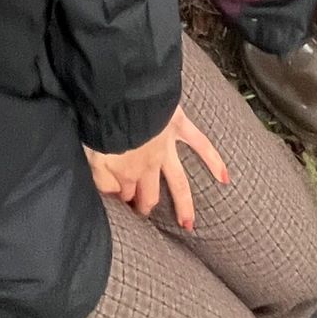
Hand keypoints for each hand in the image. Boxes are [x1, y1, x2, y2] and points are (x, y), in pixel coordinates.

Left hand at [85, 105, 228, 233]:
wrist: (121, 93)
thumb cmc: (103, 120)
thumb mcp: (92, 154)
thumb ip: (101, 178)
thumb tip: (113, 194)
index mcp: (128, 170)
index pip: (127, 194)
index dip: (123, 200)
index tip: (118, 201)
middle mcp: (150, 164)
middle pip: (151, 193)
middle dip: (147, 206)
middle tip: (144, 215)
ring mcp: (167, 146)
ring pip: (179, 182)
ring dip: (184, 204)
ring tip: (188, 224)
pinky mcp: (178, 125)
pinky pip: (200, 144)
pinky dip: (214, 161)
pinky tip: (224, 177)